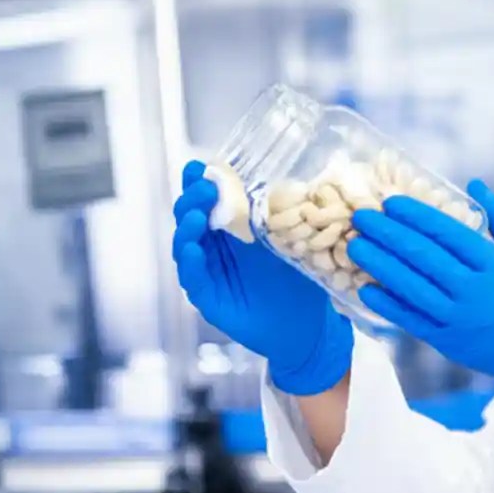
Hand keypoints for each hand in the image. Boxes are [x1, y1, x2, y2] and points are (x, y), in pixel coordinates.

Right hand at [173, 161, 352, 394]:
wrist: (307, 325)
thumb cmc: (298, 279)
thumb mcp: (288, 240)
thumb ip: (271, 215)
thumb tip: (267, 178)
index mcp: (231, 229)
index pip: (208, 200)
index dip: (200, 183)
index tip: (199, 167)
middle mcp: (215, 247)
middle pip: (191, 217)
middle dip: (193, 199)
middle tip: (204, 188)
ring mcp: (209, 271)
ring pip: (186, 244)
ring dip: (187, 227)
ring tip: (197, 216)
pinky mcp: (207, 298)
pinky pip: (193, 278)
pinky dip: (190, 263)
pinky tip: (192, 250)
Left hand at [347, 180, 493, 413]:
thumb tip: (475, 184)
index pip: (447, 233)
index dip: (416, 215)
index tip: (391, 202)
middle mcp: (474, 291)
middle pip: (422, 257)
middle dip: (387, 234)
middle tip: (360, 216)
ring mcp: (458, 319)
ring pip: (410, 287)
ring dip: (379, 265)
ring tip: (354, 245)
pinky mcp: (449, 342)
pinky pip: (411, 320)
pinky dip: (387, 304)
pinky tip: (365, 288)